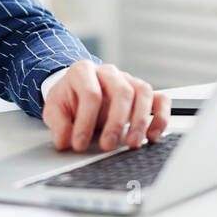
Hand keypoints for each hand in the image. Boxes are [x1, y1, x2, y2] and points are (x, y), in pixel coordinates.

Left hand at [42, 60, 169, 152]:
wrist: (78, 92)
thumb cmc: (69, 100)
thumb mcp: (55, 109)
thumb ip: (57, 124)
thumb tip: (65, 140)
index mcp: (83, 71)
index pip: (90, 93)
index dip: (85, 121)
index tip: (79, 144)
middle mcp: (108, 72)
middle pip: (121, 91)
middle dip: (116, 122)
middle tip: (108, 145)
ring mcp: (128, 80)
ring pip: (143, 92)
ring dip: (141, 120)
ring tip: (133, 144)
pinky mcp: (142, 93)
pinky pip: (160, 99)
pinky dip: (161, 117)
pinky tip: (152, 136)